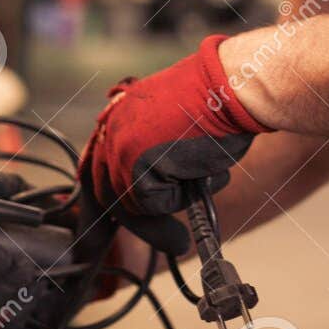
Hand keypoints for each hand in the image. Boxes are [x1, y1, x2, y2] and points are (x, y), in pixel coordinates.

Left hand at [79, 35, 268, 244]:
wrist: (230, 86)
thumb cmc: (218, 103)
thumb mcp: (176, 127)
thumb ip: (156, 154)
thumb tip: (157, 192)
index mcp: (119, 116)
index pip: (98, 167)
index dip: (107, 198)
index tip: (104, 229)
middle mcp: (112, 129)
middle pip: (108, 191)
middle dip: (134, 223)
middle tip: (165, 242)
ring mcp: (120, 148)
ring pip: (132, 203)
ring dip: (160, 223)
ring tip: (182, 236)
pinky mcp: (136, 166)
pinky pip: (153, 205)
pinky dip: (181, 202)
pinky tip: (202, 177)